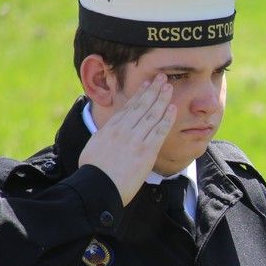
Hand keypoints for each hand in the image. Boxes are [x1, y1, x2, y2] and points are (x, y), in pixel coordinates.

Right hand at [78, 74, 175, 205]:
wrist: (97, 187)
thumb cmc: (93, 172)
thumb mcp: (93, 147)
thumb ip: (103, 137)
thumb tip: (107, 133)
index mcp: (110, 129)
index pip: (128, 107)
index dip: (139, 94)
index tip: (147, 84)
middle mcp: (123, 130)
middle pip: (141, 106)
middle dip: (153, 91)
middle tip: (162, 78)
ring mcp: (135, 139)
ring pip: (151, 115)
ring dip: (162, 100)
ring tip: (169, 88)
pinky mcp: (146, 151)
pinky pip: (159, 131)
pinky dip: (166, 119)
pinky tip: (173, 109)